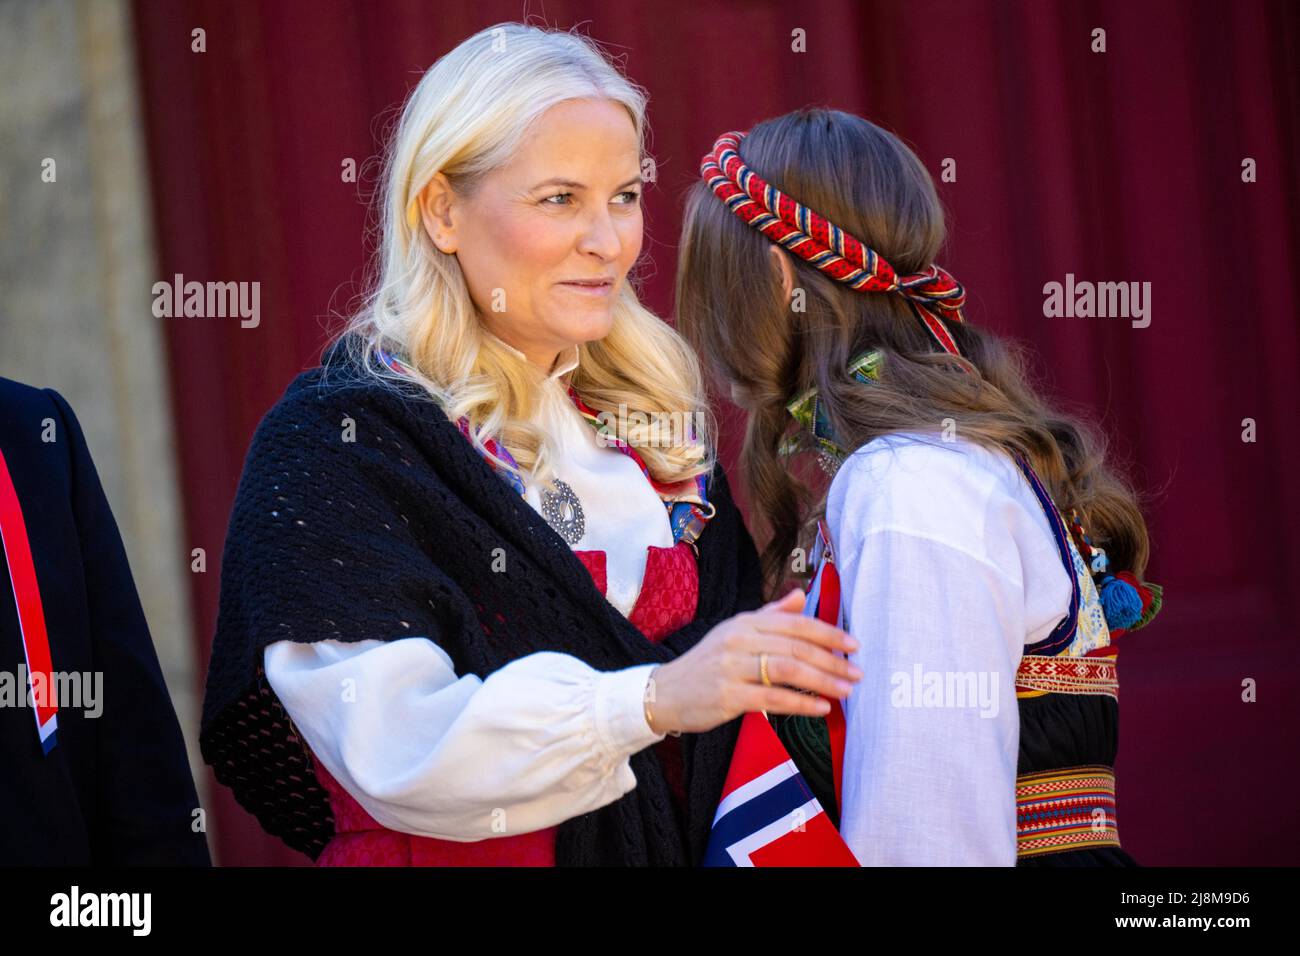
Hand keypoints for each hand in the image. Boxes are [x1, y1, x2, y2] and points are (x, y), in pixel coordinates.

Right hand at [644, 588, 860, 734]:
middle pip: (795, 645)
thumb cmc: (706, 663)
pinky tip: (820, 708)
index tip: (854, 644)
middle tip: (857, 673)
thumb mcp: (735, 632)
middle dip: (832, 660)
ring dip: (822, 680)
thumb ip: (770, 615)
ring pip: (787, 668)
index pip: (795, 623)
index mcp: (745, 622)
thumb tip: (800, 595)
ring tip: (846, 691)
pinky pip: (772, 698)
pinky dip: (801, 703)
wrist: (665, 692)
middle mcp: (738, 639)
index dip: (828, 632)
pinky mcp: (727, 695)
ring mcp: (731, 666)